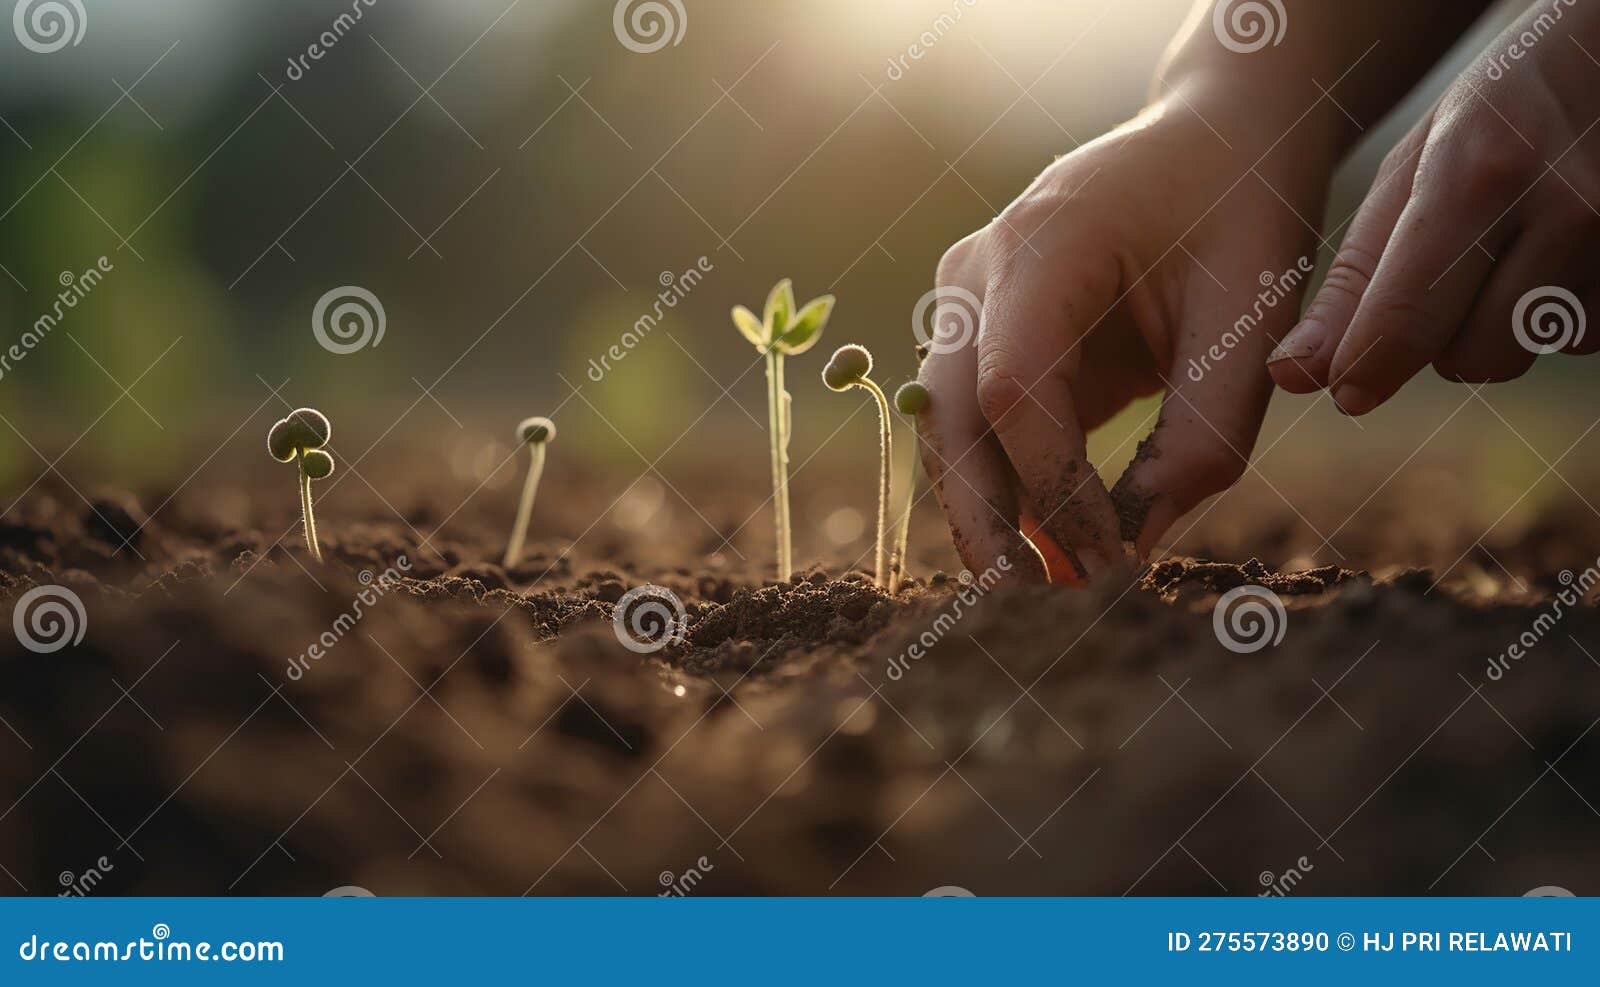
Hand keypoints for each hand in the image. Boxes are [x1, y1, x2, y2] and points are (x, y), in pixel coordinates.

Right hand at [915, 101, 1332, 581]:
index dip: (1054, 491)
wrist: (1214, 141)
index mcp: (1044, 242)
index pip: (1015, 389)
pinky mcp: (978, 328)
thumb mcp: (1253, 321)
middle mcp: (979, 269)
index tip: (1110, 567)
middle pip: (950, 415)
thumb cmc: (1243, 215)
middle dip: (987, 522)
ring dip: (988, 513)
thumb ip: (1205, 436)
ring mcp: (966, 297)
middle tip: (1032, 612)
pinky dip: (1004, 484)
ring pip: (946, 427)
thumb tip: (1138, 547)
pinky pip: (972, 420)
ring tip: (1042, 593)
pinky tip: (1045, 546)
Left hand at [1268, 2, 1599, 410]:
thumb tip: (1293, 375)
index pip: (1408, 318)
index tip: (1347, 390)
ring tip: (1502, 255)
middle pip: (1470, 357)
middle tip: (1438, 284)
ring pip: (1524, 354)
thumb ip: (1353, 278)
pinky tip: (1552, 255)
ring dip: (1494, 331)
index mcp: (1478, 174)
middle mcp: (1561, 206)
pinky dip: (1551, 317)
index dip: (1367, 370)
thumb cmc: (1492, 117)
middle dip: (1436, 345)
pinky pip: (1580, 338)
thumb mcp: (1410, 171)